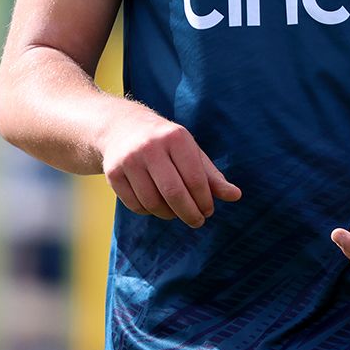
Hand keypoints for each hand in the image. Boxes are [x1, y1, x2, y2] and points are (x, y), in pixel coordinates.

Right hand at [100, 107, 240, 226]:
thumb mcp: (191, 151)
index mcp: (176, 137)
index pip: (195, 178)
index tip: (209, 211)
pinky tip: (157, 205)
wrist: (122, 127)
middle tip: (197, 222)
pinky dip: (149, 212)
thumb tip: (236, 196)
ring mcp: (129, 160)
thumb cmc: (166, 143)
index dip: (204, 200)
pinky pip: (135, 205)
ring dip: (169, 214)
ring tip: (176, 212)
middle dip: (189, 213)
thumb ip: (212, 176)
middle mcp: (151, 147)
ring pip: (153, 202)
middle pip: (173, 193)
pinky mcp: (113, 173)